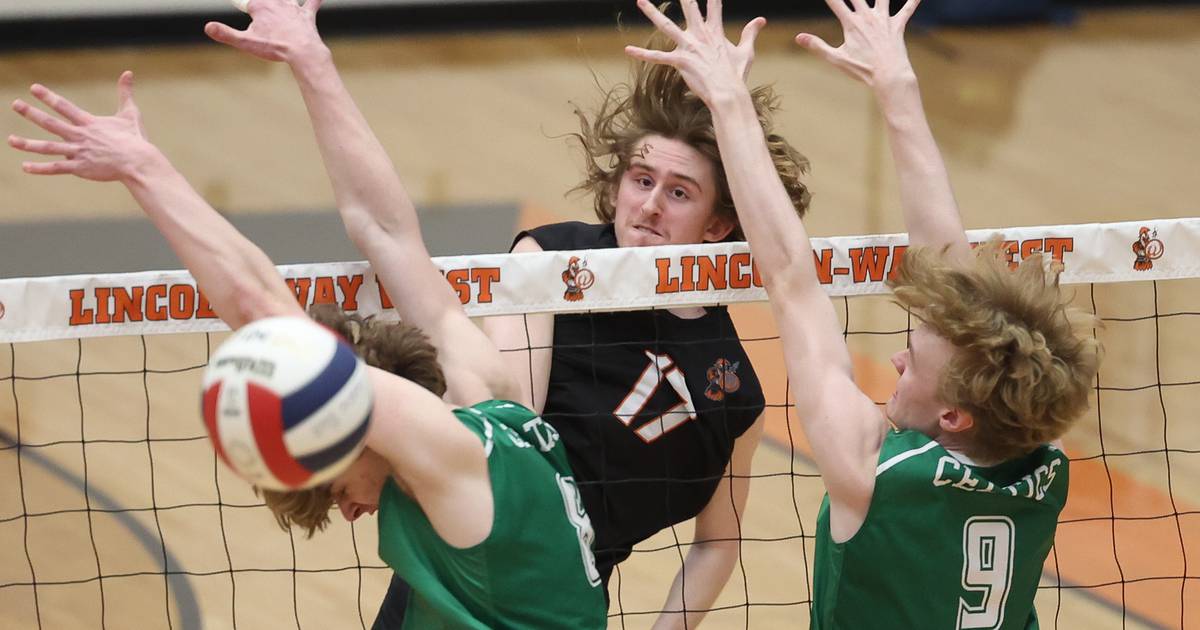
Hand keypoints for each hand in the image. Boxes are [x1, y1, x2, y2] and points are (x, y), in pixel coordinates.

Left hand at [9, 71, 158, 182]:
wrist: (139, 162)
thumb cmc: (136, 139)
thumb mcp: (130, 113)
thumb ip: (125, 93)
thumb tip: (128, 72)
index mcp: (89, 123)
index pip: (64, 107)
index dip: (48, 96)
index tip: (33, 88)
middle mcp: (80, 136)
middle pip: (51, 123)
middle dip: (31, 113)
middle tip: (15, 104)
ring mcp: (79, 152)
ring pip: (49, 147)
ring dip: (28, 143)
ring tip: (10, 140)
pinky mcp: (81, 168)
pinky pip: (57, 168)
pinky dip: (40, 168)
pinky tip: (25, 167)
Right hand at [205, 0, 324, 63]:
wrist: (302, 51)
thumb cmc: (274, 47)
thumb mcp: (246, 42)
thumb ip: (226, 34)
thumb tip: (207, 27)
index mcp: (259, 7)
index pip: (243, 1)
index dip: (239, 3)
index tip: (241, 5)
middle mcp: (276, 2)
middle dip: (261, 2)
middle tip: (260, 8)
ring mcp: (292, 7)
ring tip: (278, 1)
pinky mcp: (307, 15)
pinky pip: (312, 2)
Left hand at [624, 0, 764, 106]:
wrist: (728, 93)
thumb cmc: (736, 74)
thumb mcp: (746, 51)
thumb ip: (750, 33)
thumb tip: (761, 19)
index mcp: (715, 31)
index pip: (714, 5)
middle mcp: (700, 35)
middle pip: (690, 7)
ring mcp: (689, 47)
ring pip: (667, 25)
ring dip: (652, 12)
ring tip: (640, 0)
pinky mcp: (680, 61)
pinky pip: (657, 56)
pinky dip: (642, 53)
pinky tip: (628, 49)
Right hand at [795, 0, 921, 88]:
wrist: (888, 75)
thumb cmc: (862, 69)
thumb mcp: (836, 58)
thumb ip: (817, 46)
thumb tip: (798, 37)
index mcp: (851, 23)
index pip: (835, 2)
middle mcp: (867, 17)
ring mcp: (884, 20)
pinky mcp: (897, 26)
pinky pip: (907, 10)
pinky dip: (913, 1)